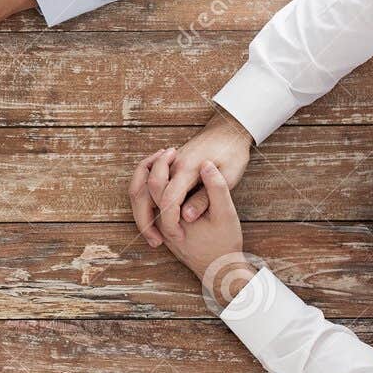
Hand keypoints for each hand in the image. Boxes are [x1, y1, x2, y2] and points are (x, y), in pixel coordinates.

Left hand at [134, 154, 255, 305]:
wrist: (220, 269)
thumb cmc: (225, 243)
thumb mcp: (226, 214)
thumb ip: (215, 189)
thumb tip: (206, 166)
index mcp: (172, 221)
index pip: (156, 187)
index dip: (162, 165)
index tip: (174, 151)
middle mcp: (159, 225)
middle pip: (141, 192)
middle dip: (150, 168)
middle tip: (166, 151)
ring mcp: (159, 227)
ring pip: (143, 198)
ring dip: (150, 177)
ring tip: (166, 159)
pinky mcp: (163, 228)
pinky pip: (151, 204)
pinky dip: (155, 187)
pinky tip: (170, 176)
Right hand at [136, 109, 254, 244]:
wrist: (228, 129)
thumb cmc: (233, 153)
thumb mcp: (230, 177)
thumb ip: (207, 197)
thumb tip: (187, 217)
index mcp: (188, 168)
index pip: (168, 198)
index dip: (169, 222)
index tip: (176, 237)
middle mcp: (172, 165)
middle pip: (144, 193)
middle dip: (146, 221)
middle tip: (157, 242)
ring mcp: (168, 164)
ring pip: (140, 188)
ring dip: (141, 212)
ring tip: (154, 234)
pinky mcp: (167, 166)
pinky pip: (146, 183)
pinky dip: (144, 201)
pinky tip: (154, 217)